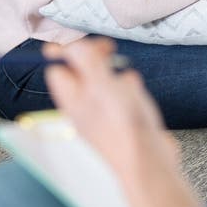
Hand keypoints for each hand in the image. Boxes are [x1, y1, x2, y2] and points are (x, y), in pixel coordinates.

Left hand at [43, 38, 200, 206]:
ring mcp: (103, 117)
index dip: (72, 51)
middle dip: (97, 61)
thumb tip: (70, 45)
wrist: (147, 162)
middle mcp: (83, 108)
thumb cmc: (122, 125)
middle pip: (81, 75)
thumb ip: (85, 60)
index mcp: (71, 99)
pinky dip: (129, 92)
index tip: (93, 45)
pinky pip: (122, 99)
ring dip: (116, 77)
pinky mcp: (122, 125)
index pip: (58, 68)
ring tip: (126, 82)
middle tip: (110, 54)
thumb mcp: (101, 83)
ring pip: (103, 85)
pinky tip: (137, 96)